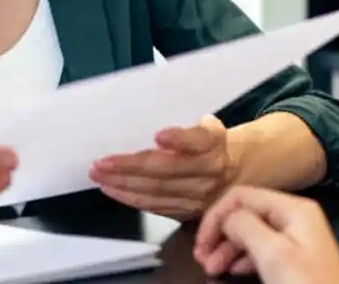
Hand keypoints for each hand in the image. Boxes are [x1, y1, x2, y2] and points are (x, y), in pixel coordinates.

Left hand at [88, 115, 230, 220]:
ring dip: (123, 185)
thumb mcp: (206, 125)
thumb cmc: (212, 142)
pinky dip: (131, 199)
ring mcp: (200, 196)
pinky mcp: (190, 213)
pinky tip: (111, 190)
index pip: (198, 141)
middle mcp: (210, 171)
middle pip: (167, 171)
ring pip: (158, 192)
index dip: (179, 139)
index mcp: (214, 142)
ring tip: (98, 176)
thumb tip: (154, 133)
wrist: (240, 171)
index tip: (158, 135)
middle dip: (130, 167)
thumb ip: (185, 129)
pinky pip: (156, 207)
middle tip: (101, 163)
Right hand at [193, 186, 338, 283]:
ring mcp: (296, 238)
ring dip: (228, 248)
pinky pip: (261, 249)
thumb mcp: (272, 254)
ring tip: (213, 268)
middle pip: (245, 214)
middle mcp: (295, 217)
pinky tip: (234, 269)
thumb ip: (245, 226)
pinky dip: (242, 258)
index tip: (202, 243)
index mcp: (293, 208)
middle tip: (203, 258)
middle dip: (220, 235)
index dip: (216, 216)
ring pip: (251, 233)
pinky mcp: (295, 258)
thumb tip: (226, 217)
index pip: (241, 196)